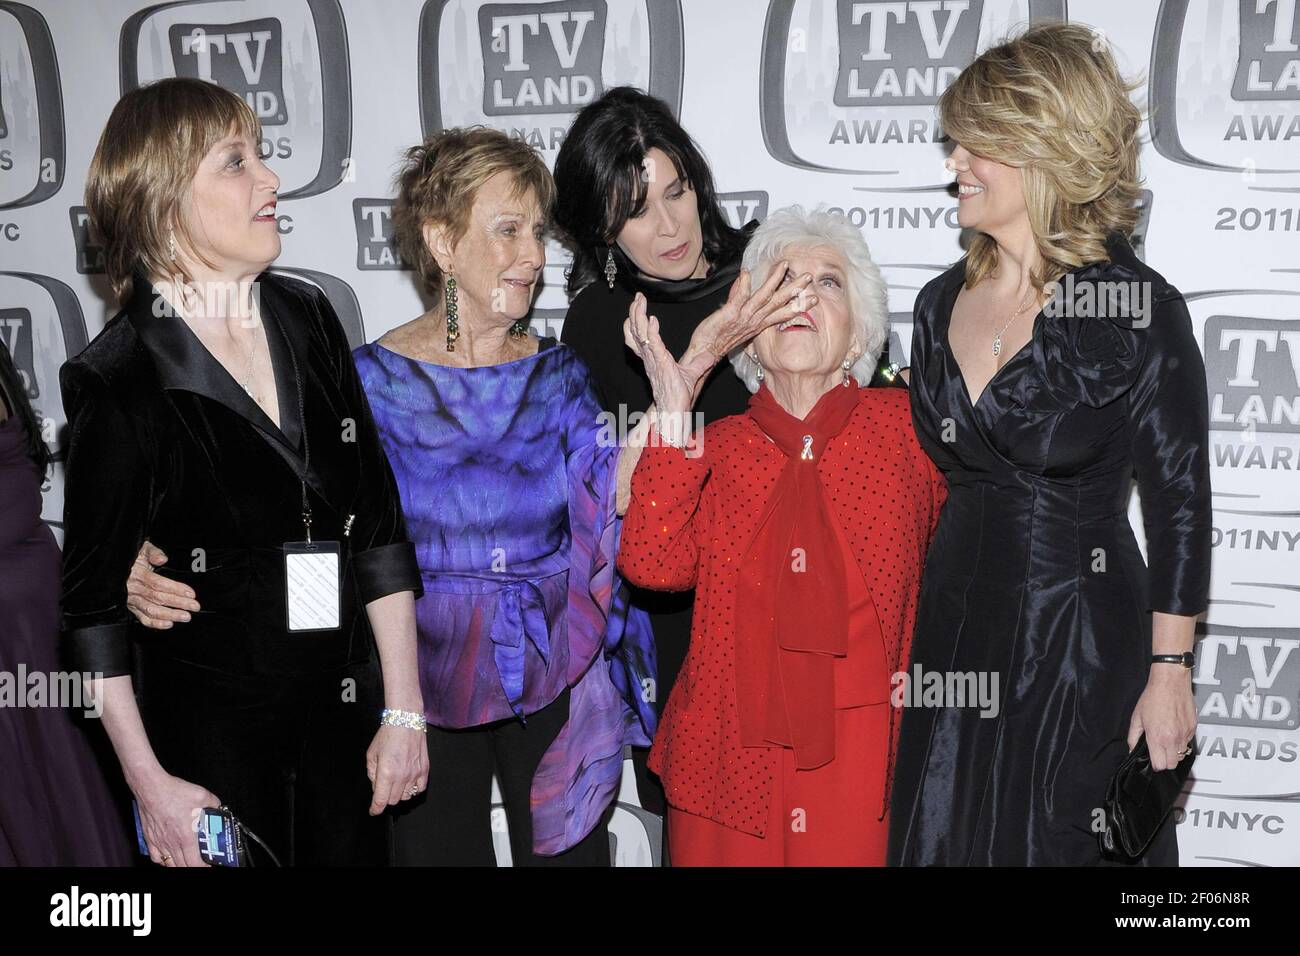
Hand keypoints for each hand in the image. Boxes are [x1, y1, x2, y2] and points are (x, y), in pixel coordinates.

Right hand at [126, 540, 199, 628]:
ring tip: (185, 616)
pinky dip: (155, 623)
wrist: (114, 566)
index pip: (158, 583)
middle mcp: (133, 588)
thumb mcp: (142, 549)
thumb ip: (153, 552)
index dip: (175, 588)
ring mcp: (131, 600)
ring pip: (151, 610)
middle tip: (194, 606)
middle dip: (178, 603)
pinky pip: (142, 618)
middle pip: (157, 598)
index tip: (191, 593)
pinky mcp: (131, 607)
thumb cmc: (133, 557)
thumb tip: (162, 559)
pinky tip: (168, 624)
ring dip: (169, 615)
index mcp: (137, 573)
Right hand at [132, 771, 220, 866]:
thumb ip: (214, 804)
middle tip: (201, 861)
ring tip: (188, 861)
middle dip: (194, 866)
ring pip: (170, 864)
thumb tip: (219, 809)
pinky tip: (169, 856)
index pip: (195, 863)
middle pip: (183, 865)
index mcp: (187, 836)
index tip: (209, 863)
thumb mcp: (202, 795)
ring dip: (180, 864)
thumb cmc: (173, 792)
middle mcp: (173, 842)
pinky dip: (164, 861)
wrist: (152, 788)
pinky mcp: (150, 839)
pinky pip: (156, 858)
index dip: (204, 866)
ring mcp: (160, 842)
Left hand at [366, 723, 429, 815]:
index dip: (375, 809)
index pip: (381, 801)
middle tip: (384, 784)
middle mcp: (402, 776)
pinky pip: (419, 789)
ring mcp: (415, 774)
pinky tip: (408, 781)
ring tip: (396, 780)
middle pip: (392, 800)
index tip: (373, 810)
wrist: (406, 721)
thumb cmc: (387, 735)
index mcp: (386, 773)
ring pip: (405, 796)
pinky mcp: (425, 770)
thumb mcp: (372, 754)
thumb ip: (372, 773)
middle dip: (385, 796)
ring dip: (398, 792)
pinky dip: (412, 789)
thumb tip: (377, 786)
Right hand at [624, 293, 695, 419]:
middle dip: (635, 312)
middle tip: (637, 297)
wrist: (674, 409)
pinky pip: (652, 344)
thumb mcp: (691, 374)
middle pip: (635, 330)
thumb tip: (710, 357)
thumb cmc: (678, 395)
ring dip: (638, 316)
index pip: (641, 335)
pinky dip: (651, 331)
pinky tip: (653, 319)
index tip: (641, 306)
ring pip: (639, 334)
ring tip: (639, 302)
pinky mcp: (659, 363)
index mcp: (653, 357)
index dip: (639, 320)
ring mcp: (652, 359)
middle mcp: (649, 357)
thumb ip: (699, 364)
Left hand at [684, 261, 817, 372]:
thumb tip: (746, 287)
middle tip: (807, 277)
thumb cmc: (719, 339)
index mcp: (758, 324)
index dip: (799, 306)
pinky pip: (738, 298)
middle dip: (794, 289)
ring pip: (763, 297)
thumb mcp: (737, 323)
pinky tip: (746, 273)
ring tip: (783, 266)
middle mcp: (754, 320)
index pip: (783, 314)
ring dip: (773, 281)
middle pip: (778, 302)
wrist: (703, 352)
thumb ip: (742, 304)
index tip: (814, 299)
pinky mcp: (729, 315)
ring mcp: (743, 317)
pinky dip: (743, 285)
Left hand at [1127, 667, 1196, 770]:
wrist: (1170, 682)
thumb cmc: (1153, 697)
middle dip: (1165, 760)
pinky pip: (1188, 742)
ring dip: (1174, 751)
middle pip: (1173, 764)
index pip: (1160, 765)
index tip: (1152, 758)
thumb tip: (1132, 749)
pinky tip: (1174, 729)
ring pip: (1182, 754)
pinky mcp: (1193, 728)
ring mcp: (1185, 734)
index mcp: (1158, 737)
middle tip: (1158, 750)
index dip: (1155, 764)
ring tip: (1166, 738)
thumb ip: (1133, 737)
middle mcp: (1174, 738)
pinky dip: (1181, 740)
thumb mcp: (1137, 717)